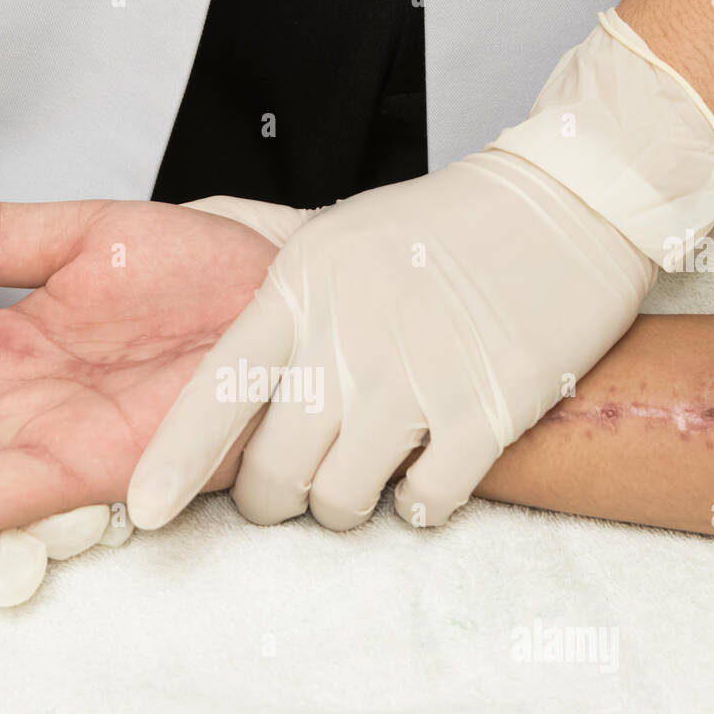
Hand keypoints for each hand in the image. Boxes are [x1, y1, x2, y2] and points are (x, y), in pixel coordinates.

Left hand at [127, 10, 713, 533]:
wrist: (567, 203)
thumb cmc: (439, 225)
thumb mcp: (331, 224)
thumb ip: (254, 245)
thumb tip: (183, 229)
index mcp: (300, 292)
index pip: (214, 391)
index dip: (173, 460)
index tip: (146, 510)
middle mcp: (349, 336)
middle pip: (275, 473)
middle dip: (276, 500)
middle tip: (296, 485)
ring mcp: (421, 375)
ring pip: (343, 500)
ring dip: (347, 504)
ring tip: (369, 470)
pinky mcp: (491, 408)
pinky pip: (426, 502)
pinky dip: (420, 504)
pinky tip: (428, 472)